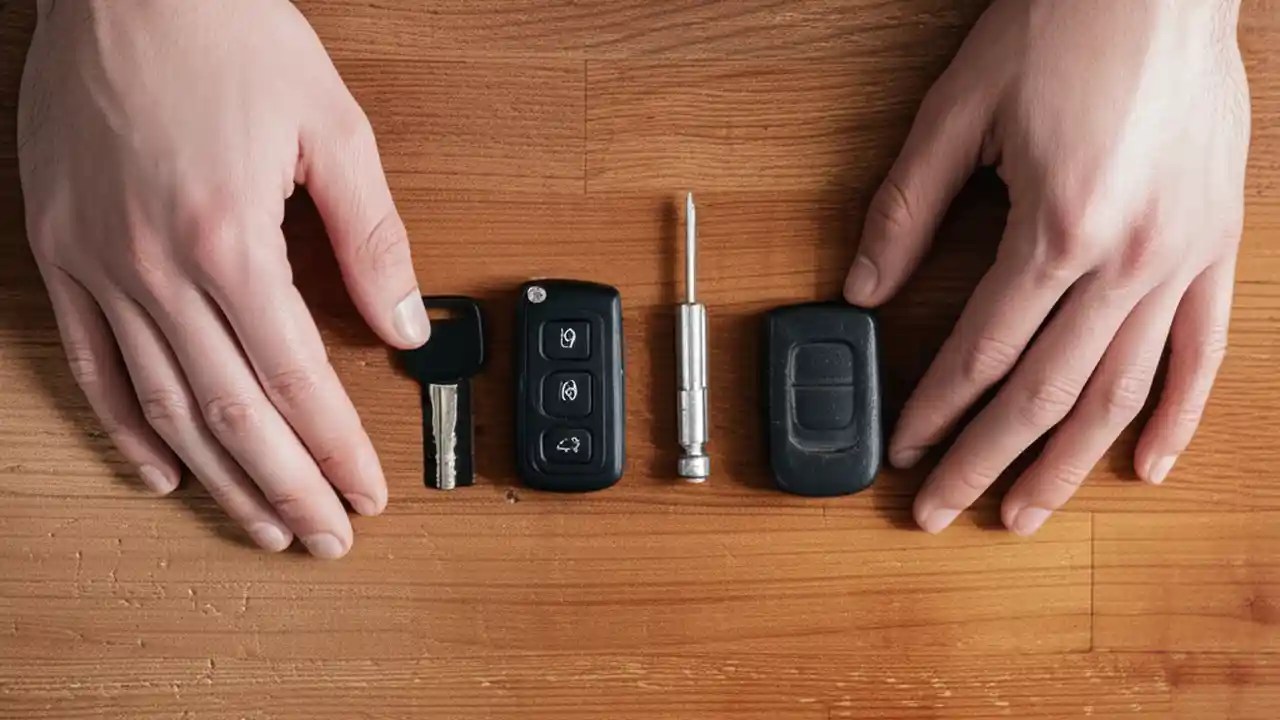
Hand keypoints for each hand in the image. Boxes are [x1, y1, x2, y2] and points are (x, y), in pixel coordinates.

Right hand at [19, 0, 429, 557]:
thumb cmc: (225, 33)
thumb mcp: (332, 125)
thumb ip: (372, 237)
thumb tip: (407, 325)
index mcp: (231, 235)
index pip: (297, 377)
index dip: (337, 447)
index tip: (368, 492)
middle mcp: (157, 264)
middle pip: (234, 411)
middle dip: (289, 486)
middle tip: (326, 536)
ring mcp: (99, 265)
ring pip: (165, 404)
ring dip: (219, 478)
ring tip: (260, 527)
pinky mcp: (61, 254)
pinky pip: (92, 365)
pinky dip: (127, 428)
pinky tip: (164, 473)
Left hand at [844, 0, 1249, 534]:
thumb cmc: (1063, 26)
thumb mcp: (957, 110)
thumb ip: (905, 210)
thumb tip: (862, 288)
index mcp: (1057, 226)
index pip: (980, 352)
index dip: (934, 412)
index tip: (902, 452)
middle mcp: (1128, 257)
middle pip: (1045, 392)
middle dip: (985, 462)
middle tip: (941, 511)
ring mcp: (1182, 257)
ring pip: (1122, 391)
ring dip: (1069, 464)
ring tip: (1026, 514)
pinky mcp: (1218, 246)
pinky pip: (1204, 352)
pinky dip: (1176, 416)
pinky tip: (1145, 465)